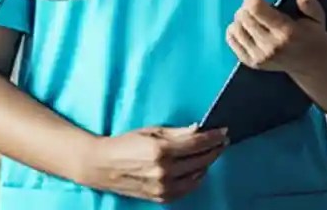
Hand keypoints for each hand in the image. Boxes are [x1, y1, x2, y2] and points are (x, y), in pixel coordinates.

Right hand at [79, 125, 227, 202]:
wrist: (102, 166)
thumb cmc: (125, 144)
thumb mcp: (150, 131)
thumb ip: (176, 132)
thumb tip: (198, 129)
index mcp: (161, 149)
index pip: (197, 143)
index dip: (214, 137)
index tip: (223, 131)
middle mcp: (164, 170)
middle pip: (201, 159)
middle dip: (214, 149)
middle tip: (222, 141)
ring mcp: (163, 186)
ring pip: (197, 175)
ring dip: (207, 163)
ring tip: (211, 152)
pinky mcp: (161, 197)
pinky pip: (188, 188)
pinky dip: (197, 178)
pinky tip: (199, 169)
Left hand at [227, 0, 326, 74]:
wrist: (313, 65)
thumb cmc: (313, 38)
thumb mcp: (317, 18)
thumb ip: (309, 4)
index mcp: (286, 32)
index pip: (256, 9)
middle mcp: (271, 46)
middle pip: (243, 17)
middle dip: (245, 8)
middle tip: (254, 8)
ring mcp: (260, 56)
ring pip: (235, 29)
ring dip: (239, 19)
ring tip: (250, 18)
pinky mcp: (252, 63)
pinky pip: (232, 42)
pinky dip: (234, 32)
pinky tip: (245, 29)